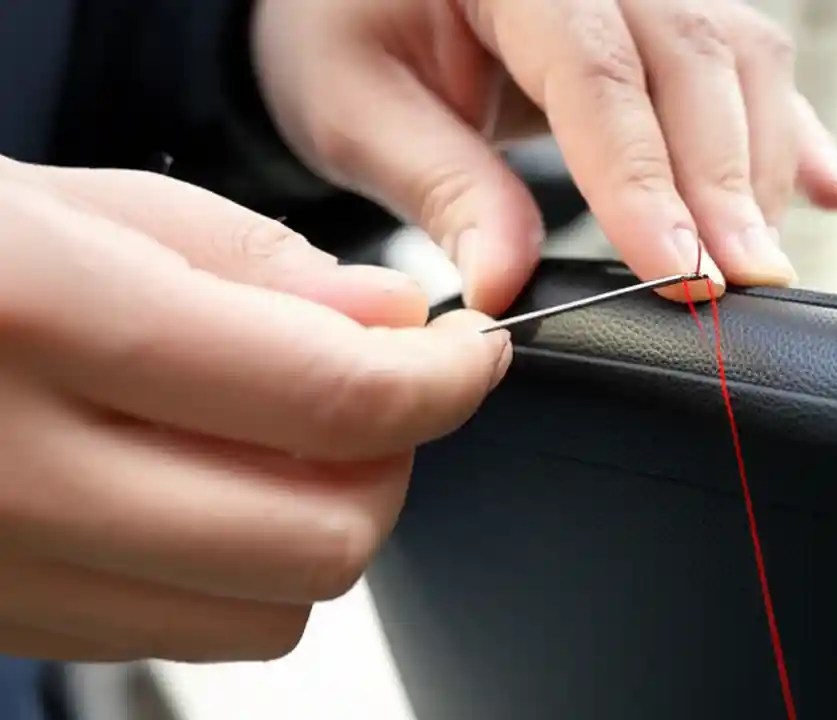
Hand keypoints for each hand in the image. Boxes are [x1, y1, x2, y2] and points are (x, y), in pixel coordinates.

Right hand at [0, 158, 510, 661]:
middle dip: (391, 466)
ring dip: (322, 524)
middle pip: (322, 538)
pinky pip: (190, 633)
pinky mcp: (10, 622)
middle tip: (377, 398)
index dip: (444, 383)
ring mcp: (7, 568)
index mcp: (48, 318)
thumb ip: (266, 270)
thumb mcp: (94, 207)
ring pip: (274, 613)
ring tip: (281, 442)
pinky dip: (240, 569)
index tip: (469, 356)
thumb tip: (398, 325)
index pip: (330, 398)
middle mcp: (18, 465)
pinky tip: (204, 488)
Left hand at [252, 0, 836, 314]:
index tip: (677, 271)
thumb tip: (507, 281)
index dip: (643, 178)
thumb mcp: (357, 110)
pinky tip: (830, 189)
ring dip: (761, 167)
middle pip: (692, 60)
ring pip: (740, 58)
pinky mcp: (670, 11)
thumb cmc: (342, 31)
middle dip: (724, 184)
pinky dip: (792, 134)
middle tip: (740, 283)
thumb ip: (443, 189)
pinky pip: (750, 59)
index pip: (594, 70)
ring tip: (759, 260)